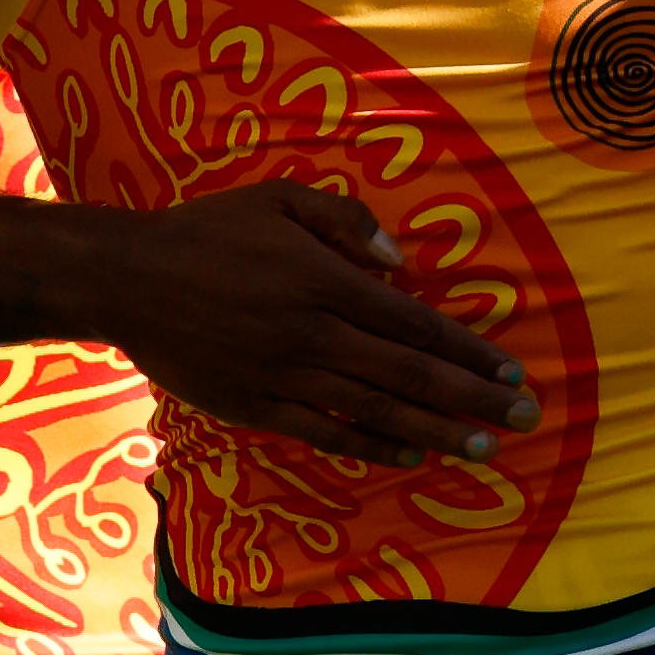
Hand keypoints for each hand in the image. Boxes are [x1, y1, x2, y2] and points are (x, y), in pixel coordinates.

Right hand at [101, 180, 540, 467]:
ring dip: (435, 432)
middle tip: (525, 420)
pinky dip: (371, 446)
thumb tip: (401, 261)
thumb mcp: (280, 198)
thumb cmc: (210, 231)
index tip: (510, 372)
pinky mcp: (257, 406)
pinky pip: (326, 433)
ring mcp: (285, 376)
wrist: (130, 279)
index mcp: (325, 280)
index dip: (467, 351)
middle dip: (472, 400)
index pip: (415, 323)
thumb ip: (345, 221)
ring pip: (376, 411)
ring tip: (484, 449)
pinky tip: (408, 455)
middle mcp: (313, 335)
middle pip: (408, 374)